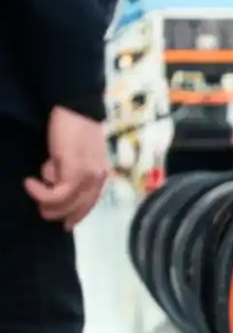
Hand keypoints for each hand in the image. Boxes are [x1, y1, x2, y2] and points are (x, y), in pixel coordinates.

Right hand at [24, 106, 109, 230]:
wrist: (76, 108)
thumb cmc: (73, 128)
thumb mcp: (75, 153)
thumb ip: (71, 169)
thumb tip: (55, 182)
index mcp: (101, 174)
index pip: (90, 203)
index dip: (77, 215)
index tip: (66, 225)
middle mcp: (98, 178)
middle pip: (78, 209)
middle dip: (57, 213)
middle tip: (40, 208)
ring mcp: (88, 176)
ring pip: (66, 204)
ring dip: (45, 201)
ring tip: (32, 187)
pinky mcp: (74, 170)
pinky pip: (56, 193)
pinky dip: (41, 192)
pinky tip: (31, 182)